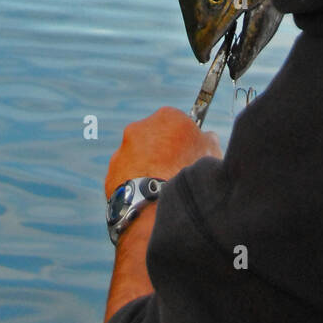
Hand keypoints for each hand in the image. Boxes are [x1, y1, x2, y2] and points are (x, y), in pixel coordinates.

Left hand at [104, 106, 221, 196]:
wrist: (157, 205)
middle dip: (162, 152)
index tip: (189, 154)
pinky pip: (125, 178)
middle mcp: (140, 128)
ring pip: (137, 158)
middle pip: (153, 138)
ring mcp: (122, 151)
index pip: (177, 122)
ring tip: (161, 190)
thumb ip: (208, 140)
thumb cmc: (189, 175)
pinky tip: (147, 199)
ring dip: (147, 169)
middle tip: (175, 173)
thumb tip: (207, 138)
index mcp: (167, 116)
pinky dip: (135, 186)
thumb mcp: (212, 152)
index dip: (184, 139)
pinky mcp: (111, 173)